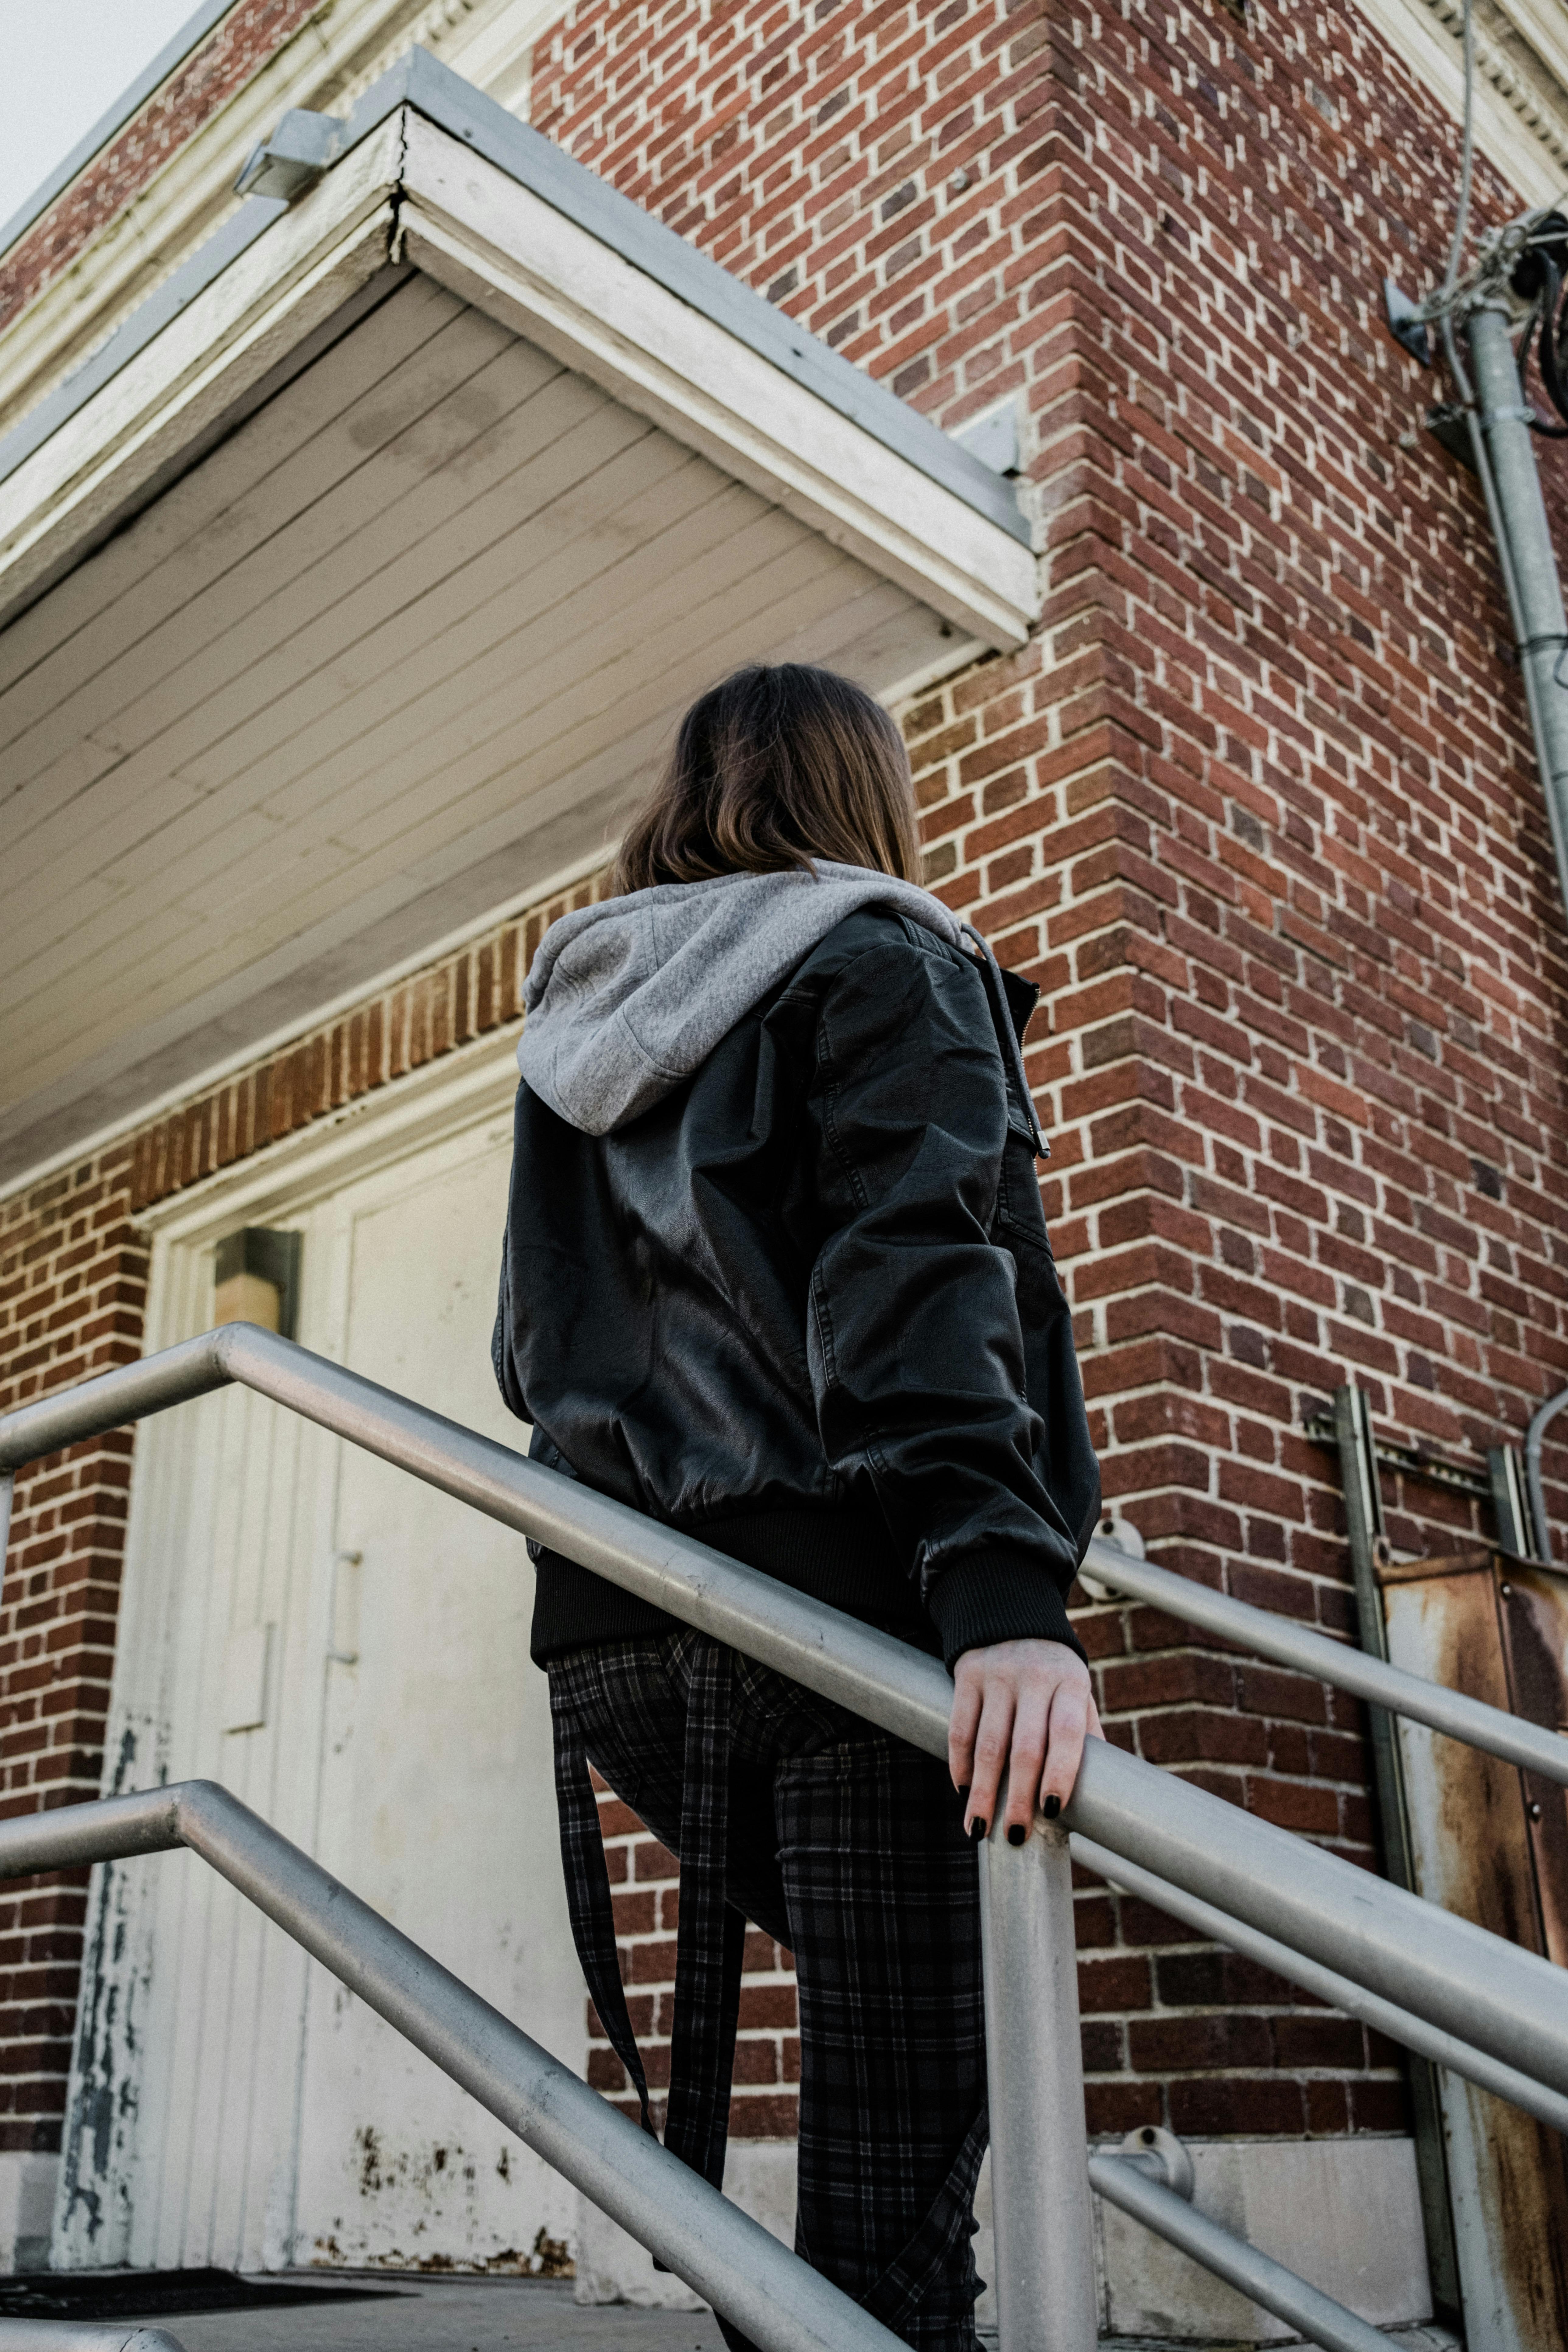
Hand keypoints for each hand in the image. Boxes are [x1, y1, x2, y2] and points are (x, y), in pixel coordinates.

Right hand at [948, 1638, 1101, 1841]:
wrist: (1011, 1614)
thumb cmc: (1054, 1672)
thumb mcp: (1078, 1691)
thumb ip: (1086, 1735)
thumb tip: (1100, 1792)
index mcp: (1070, 1682)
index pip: (1067, 1732)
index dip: (1060, 1773)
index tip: (1052, 1811)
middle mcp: (1035, 1676)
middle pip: (1025, 1747)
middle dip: (1018, 1797)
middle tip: (1014, 1835)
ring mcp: (997, 1674)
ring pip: (988, 1744)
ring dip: (982, 1791)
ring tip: (979, 1828)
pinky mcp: (967, 1674)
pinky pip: (960, 1728)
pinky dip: (959, 1764)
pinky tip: (962, 1789)